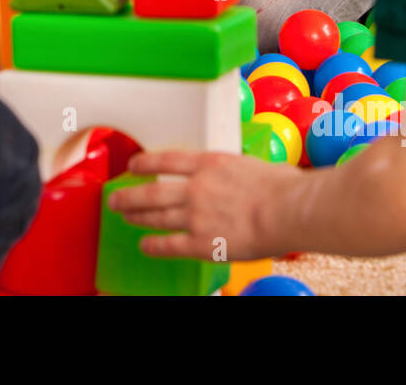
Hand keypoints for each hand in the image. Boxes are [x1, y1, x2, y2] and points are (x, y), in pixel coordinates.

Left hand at [108, 150, 298, 260]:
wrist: (289, 209)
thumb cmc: (283, 186)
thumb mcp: (252, 164)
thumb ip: (237, 170)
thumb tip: (243, 173)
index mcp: (209, 163)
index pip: (166, 160)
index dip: (145, 163)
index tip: (134, 165)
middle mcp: (196, 188)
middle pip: (151, 191)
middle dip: (129, 195)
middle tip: (116, 198)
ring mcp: (195, 215)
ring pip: (155, 216)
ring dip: (135, 217)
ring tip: (124, 217)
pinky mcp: (202, 242)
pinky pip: (169, 245)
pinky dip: (153, 245)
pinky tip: (145, 246)